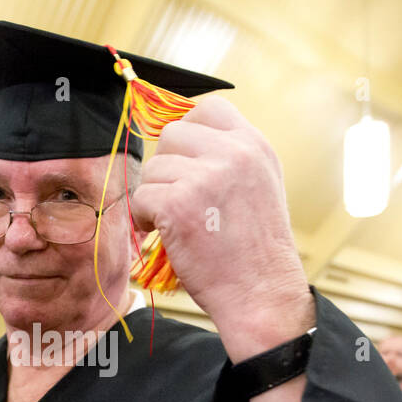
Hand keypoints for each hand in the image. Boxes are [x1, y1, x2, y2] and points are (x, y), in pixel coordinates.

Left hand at [129, 97, 312, 352]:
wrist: (261, 293)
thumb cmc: (255, 250)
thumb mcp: (259, 185)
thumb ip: (230, 157)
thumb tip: (183, 137)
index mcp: (255, 146)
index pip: (209, 108)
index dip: (190, 132)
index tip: (188, 163)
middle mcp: (234, 153)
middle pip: (173, 134)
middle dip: (168, 167)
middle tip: (180, 199)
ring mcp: (207, 177)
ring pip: (153, 168)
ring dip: (155, 196)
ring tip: (178, 223)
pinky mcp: (180, 204)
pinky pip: (141, 197)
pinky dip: (145, 219)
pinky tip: (165, 234)